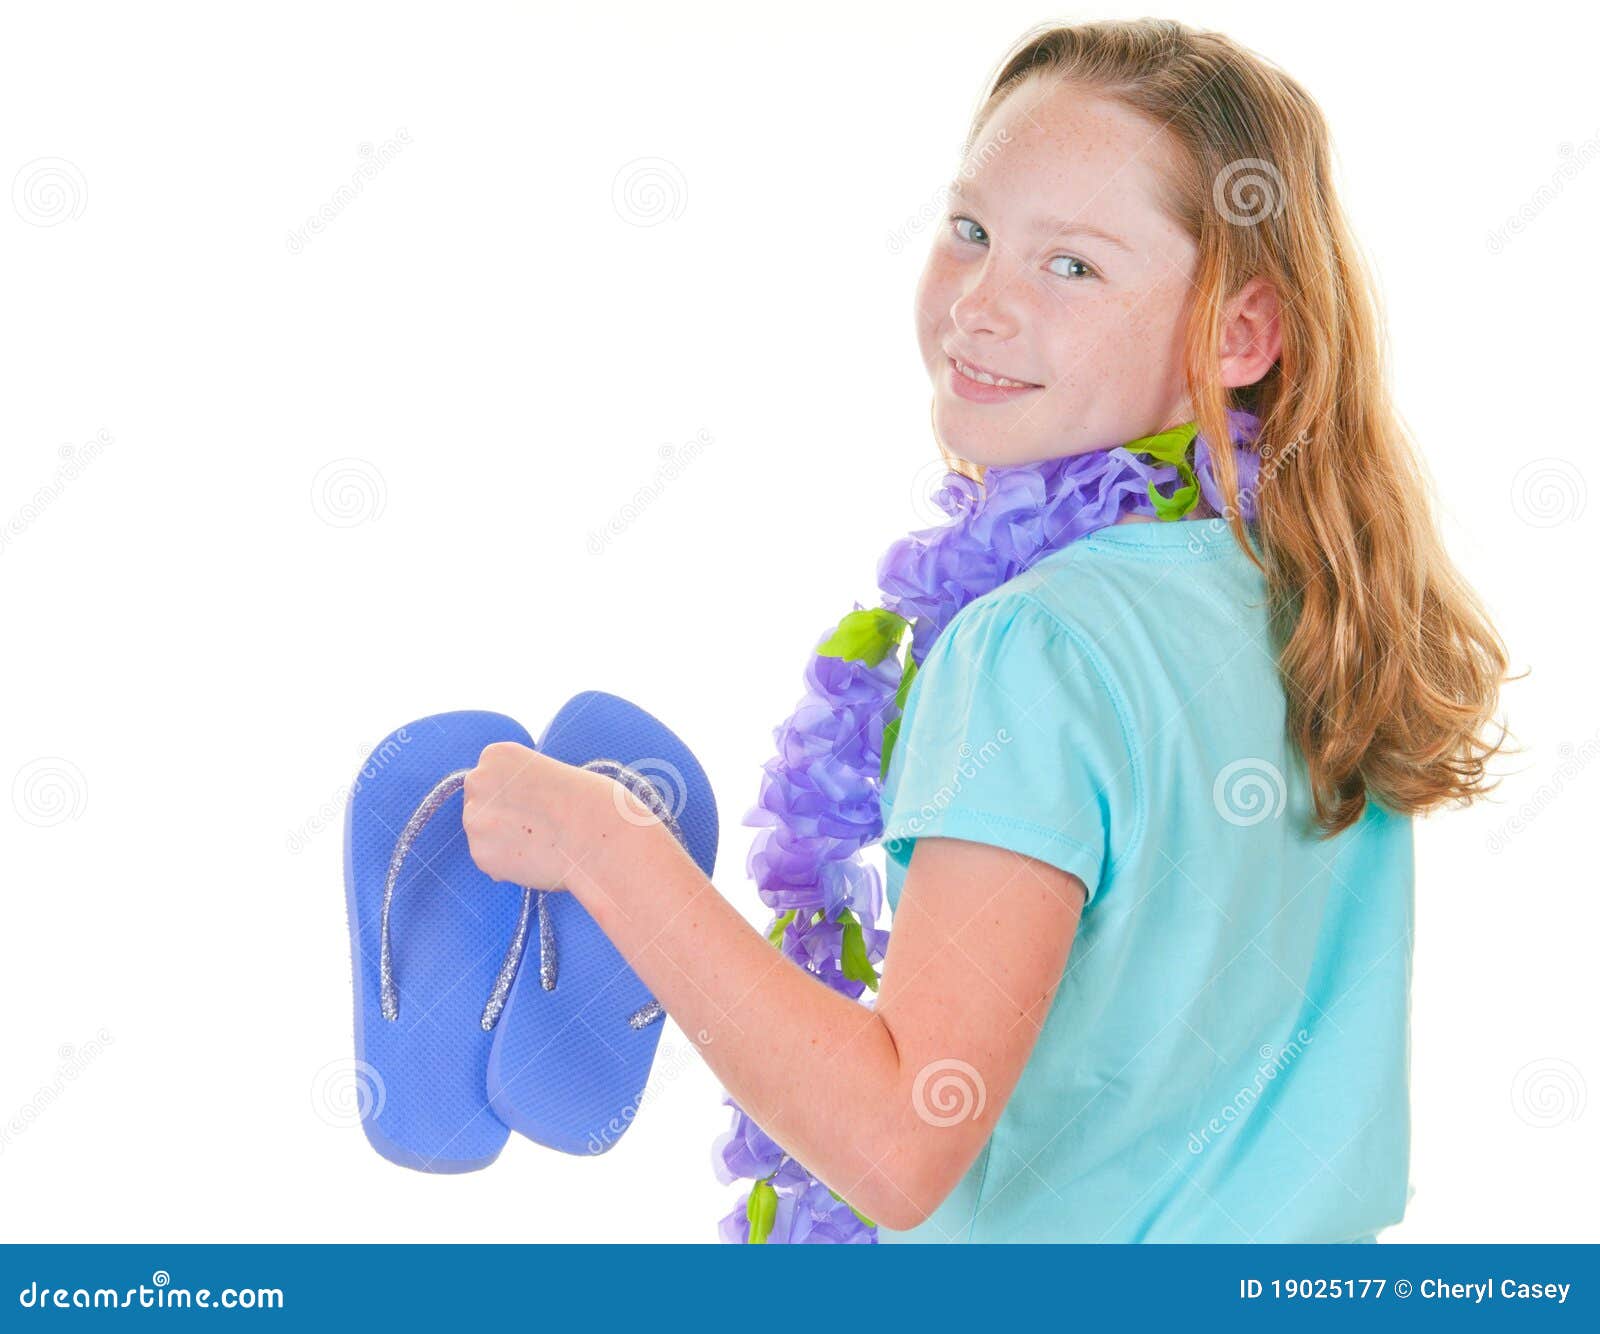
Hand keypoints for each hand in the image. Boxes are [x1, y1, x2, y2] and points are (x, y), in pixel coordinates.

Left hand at [461, 741, 602, 890]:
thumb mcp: (552, 773)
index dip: (514, 795)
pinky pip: (490, 862)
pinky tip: (536, 860)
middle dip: (502, 818)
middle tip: (536, 830)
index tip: (536, 805)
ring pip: (483, 835)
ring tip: (541, 845)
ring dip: (504, 843)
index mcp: (496, 754)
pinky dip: (508, 866)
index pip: (490, 778)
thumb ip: (522, 785)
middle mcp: (477, 781)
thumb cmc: (591, 803)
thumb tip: (510, 811)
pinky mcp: (480, 854)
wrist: (601, 837)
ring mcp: (475, 818)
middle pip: (480, 804)